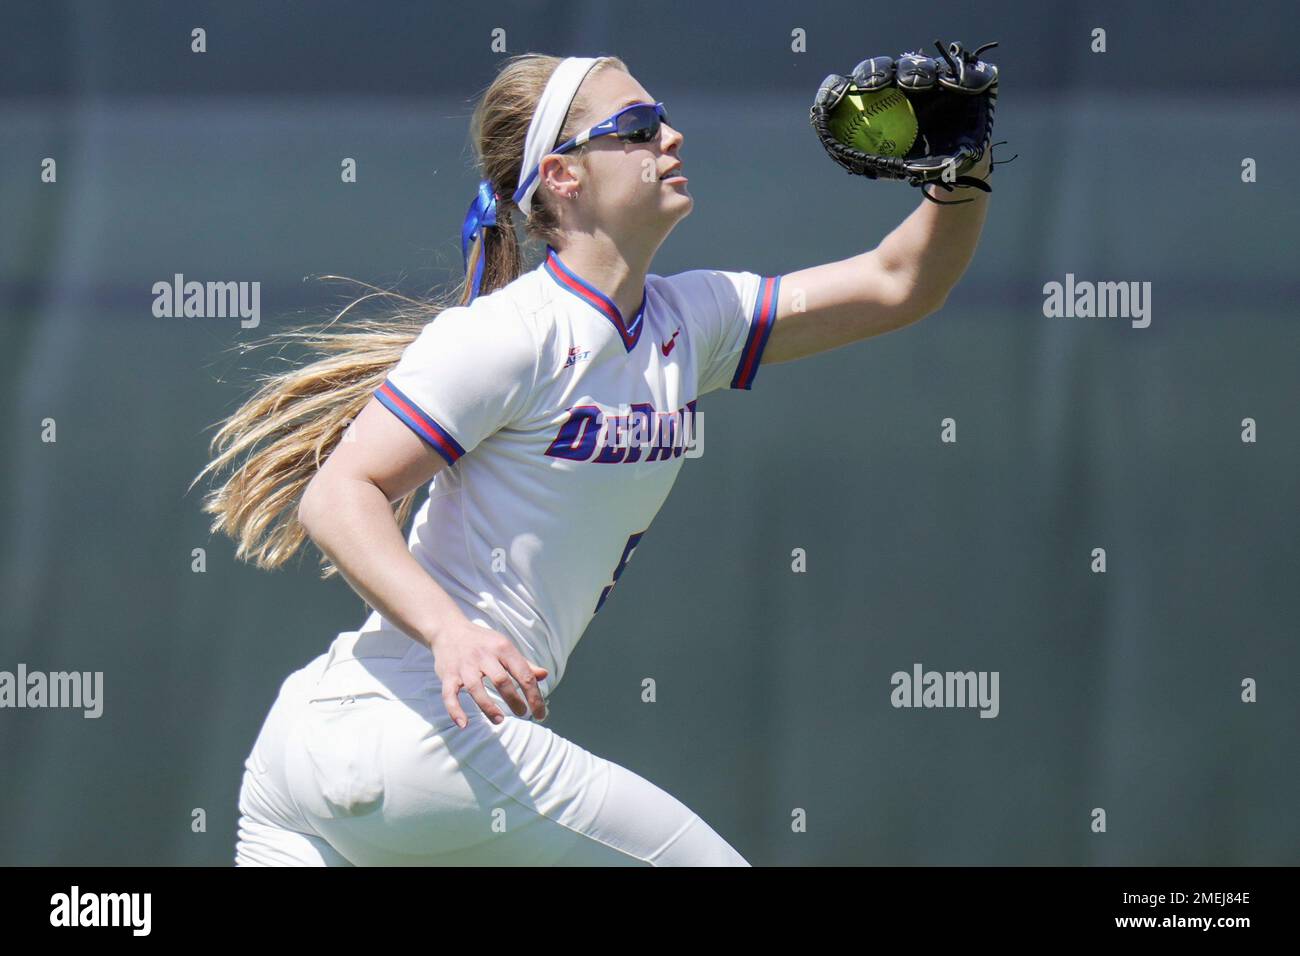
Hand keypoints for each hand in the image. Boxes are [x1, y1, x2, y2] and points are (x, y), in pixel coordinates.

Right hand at [429, 618, 548, 727]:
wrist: (448, 629)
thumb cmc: (482, 642)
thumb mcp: (504, 646)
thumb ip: (524, 663)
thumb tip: (544, 675)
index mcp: (502, 648)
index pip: (523, 674)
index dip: (534, 696)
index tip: (540, 713)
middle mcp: (483, 656)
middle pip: (501, 680)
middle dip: (514, 700)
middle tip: (523, 714)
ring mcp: (464, 665)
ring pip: (475, 688)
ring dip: (488, 707)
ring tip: (500, 720)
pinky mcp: (447, 674)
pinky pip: (449, 694)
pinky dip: (455, 710)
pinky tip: (463, 724)